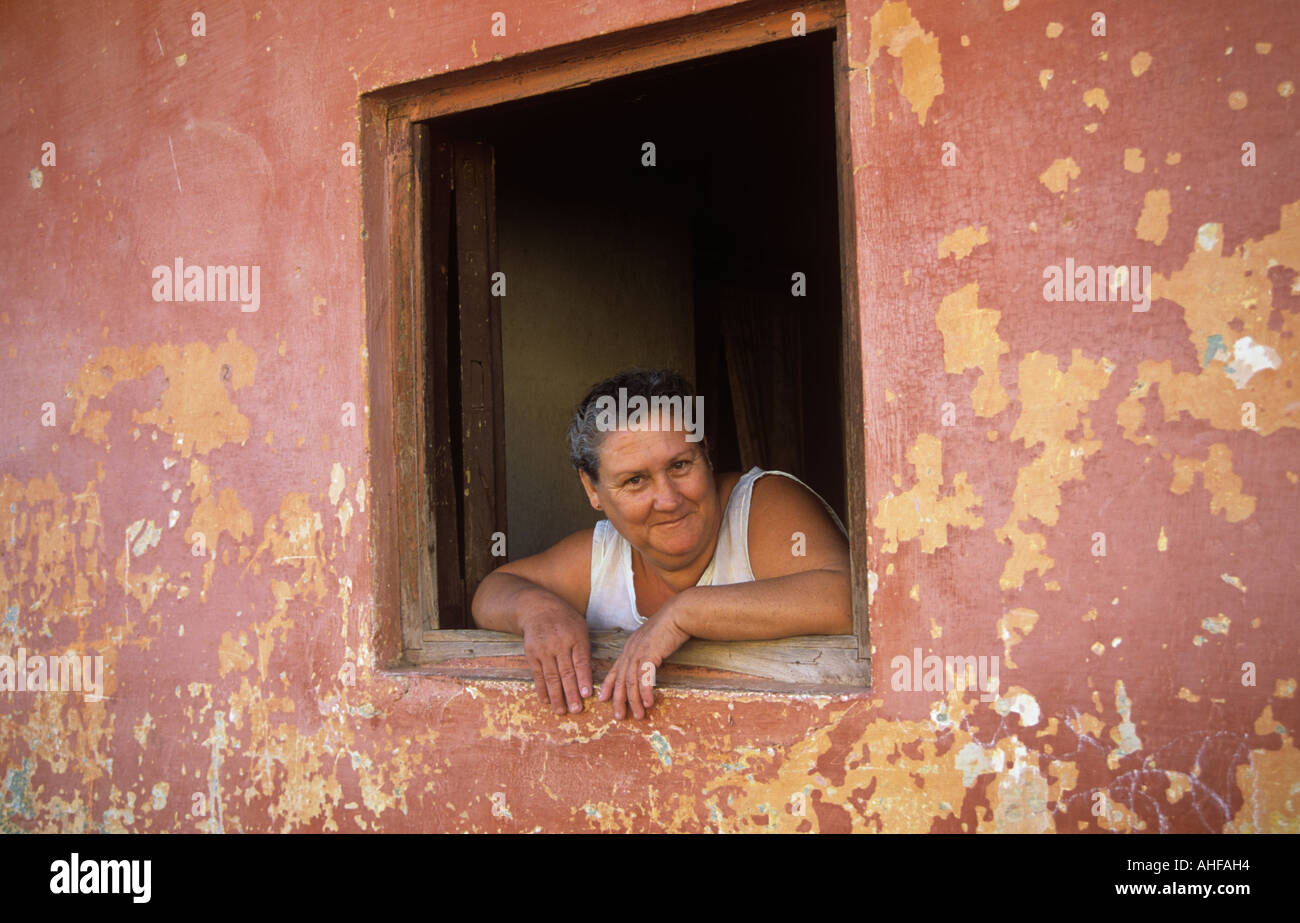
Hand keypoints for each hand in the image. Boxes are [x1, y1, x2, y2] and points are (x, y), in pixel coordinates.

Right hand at [518, 607, 592, 715]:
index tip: (587, 695)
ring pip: (551, 677)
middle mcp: (559, 644)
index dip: (583, 679)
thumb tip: (590, 677)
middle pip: (566, 673)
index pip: (581, 662)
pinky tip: (546, 701)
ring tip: (561, 711)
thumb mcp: (580, 628)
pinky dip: (541, 689)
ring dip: (556, 696)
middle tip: (576, 710)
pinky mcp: (531, 654)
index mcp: (576, 637)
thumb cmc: (565, 621)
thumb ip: (585, 650)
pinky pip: (537, 675)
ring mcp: (544, 650)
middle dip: (571, 693)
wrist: (537, 609)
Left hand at [599, 594, 691, 719]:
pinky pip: (645, 677)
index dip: (608, 685)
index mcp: (630, 647)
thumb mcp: (653, 641)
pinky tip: (649, 703)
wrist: (679, 614)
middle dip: (619, 699)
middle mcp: (630, 650)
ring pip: (631, 681)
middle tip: (619, 716)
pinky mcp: (650, 654)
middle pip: (620, 679)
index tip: (603, 699)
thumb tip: (648, 665)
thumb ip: (647, 652)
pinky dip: (646, 692)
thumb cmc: (670, 627)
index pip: (615, 669)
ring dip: (634, 701)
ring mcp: (639, 652)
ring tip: (638, 715)